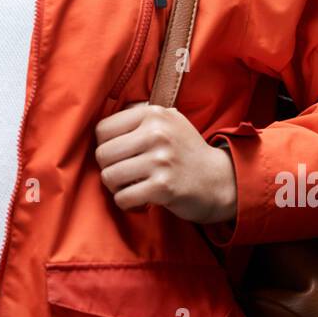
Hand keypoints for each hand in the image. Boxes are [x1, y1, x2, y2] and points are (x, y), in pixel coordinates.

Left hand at [94, 102, 235, 224]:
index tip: (120, 155)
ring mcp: (161, 160)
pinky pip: (123, 198)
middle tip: (124, 174)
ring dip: (116, 188)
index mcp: (153, 113)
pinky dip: (126, 202)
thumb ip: (137, 114)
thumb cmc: (183, 151)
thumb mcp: (167, 120)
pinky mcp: (163, 186)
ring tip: (131, 186)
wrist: (218, 179)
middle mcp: (157, 133)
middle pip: (102, 154)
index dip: (105, 146)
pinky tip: (140, 199)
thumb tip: (99, 122)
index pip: (103, 129)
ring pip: (109, 176)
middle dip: (108, 168)